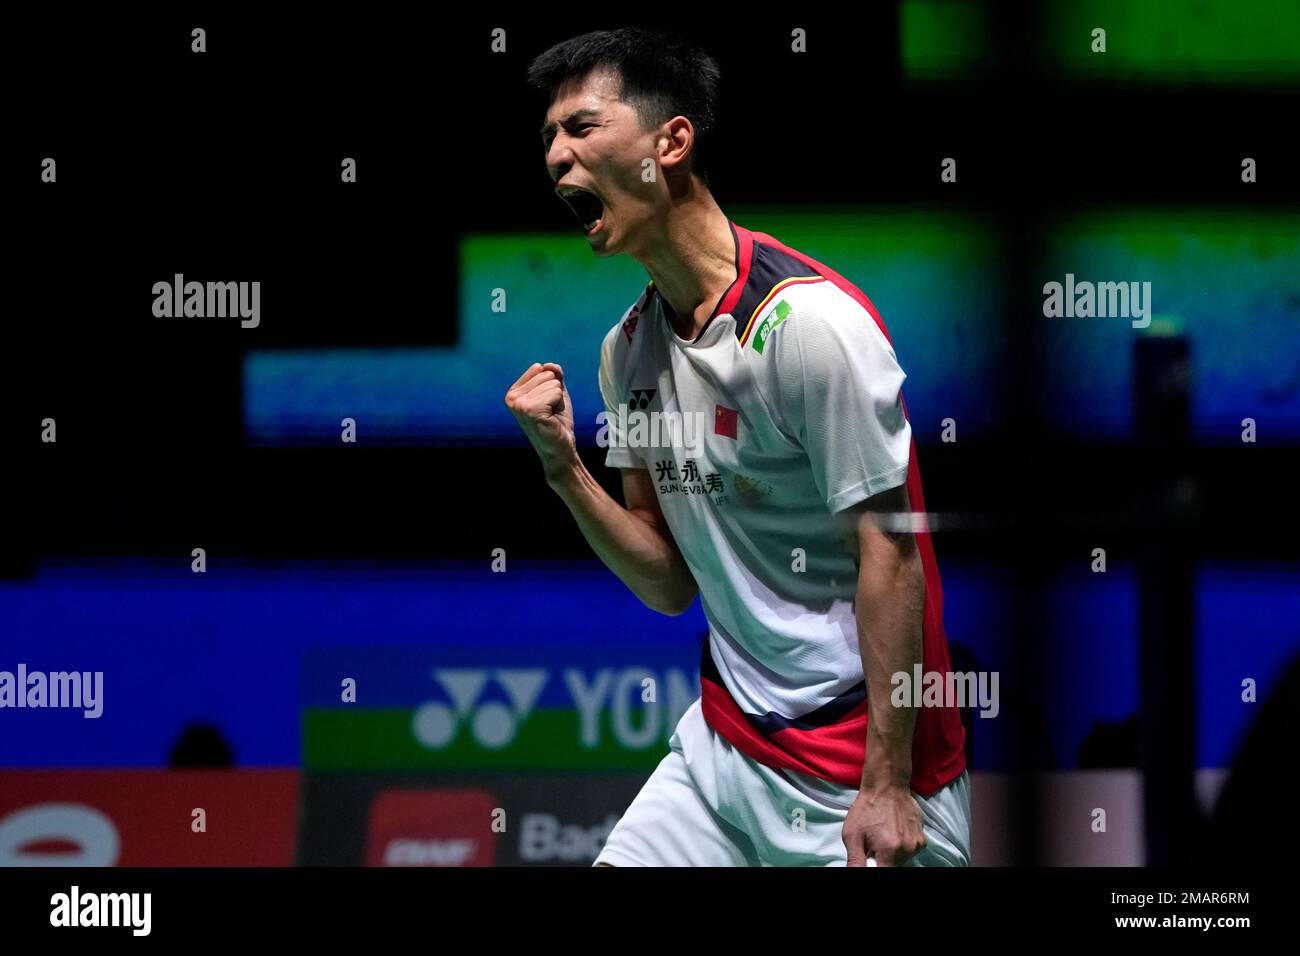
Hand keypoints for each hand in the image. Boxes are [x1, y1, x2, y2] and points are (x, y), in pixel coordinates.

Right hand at [505, 362, 578, 479]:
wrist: (560, 449)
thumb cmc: (557, 422)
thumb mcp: (555, 392)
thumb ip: (553, 375)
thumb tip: (549, 365)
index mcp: (513, 392)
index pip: (540, 368)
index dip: (551, 385)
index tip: (547, 404)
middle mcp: (512, 397)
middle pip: (546, 374)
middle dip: (555, 392)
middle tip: (550, 412)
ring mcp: (519, 403)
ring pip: (553, 383)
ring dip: (557, 400)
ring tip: (550, 416)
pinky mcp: (530, 409)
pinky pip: (556, 392)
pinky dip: (559, 404)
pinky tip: (551, 418)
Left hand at [842, 783, 926, 866]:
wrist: (887, 786)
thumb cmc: (866, 808)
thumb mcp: (852, 834)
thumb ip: (855, 860)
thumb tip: (857, 873)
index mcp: (889, 850)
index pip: (884, 873)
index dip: (876, 867)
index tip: (871, 857)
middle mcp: (907, 849)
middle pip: (893, 867)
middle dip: (882, 860)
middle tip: (874, 844)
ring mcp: (917, 844)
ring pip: (902, 860)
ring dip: (892, 854)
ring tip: (884, 836)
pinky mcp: (923, 839)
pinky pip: (910, 851)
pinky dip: (902, 846)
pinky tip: (894, 832)